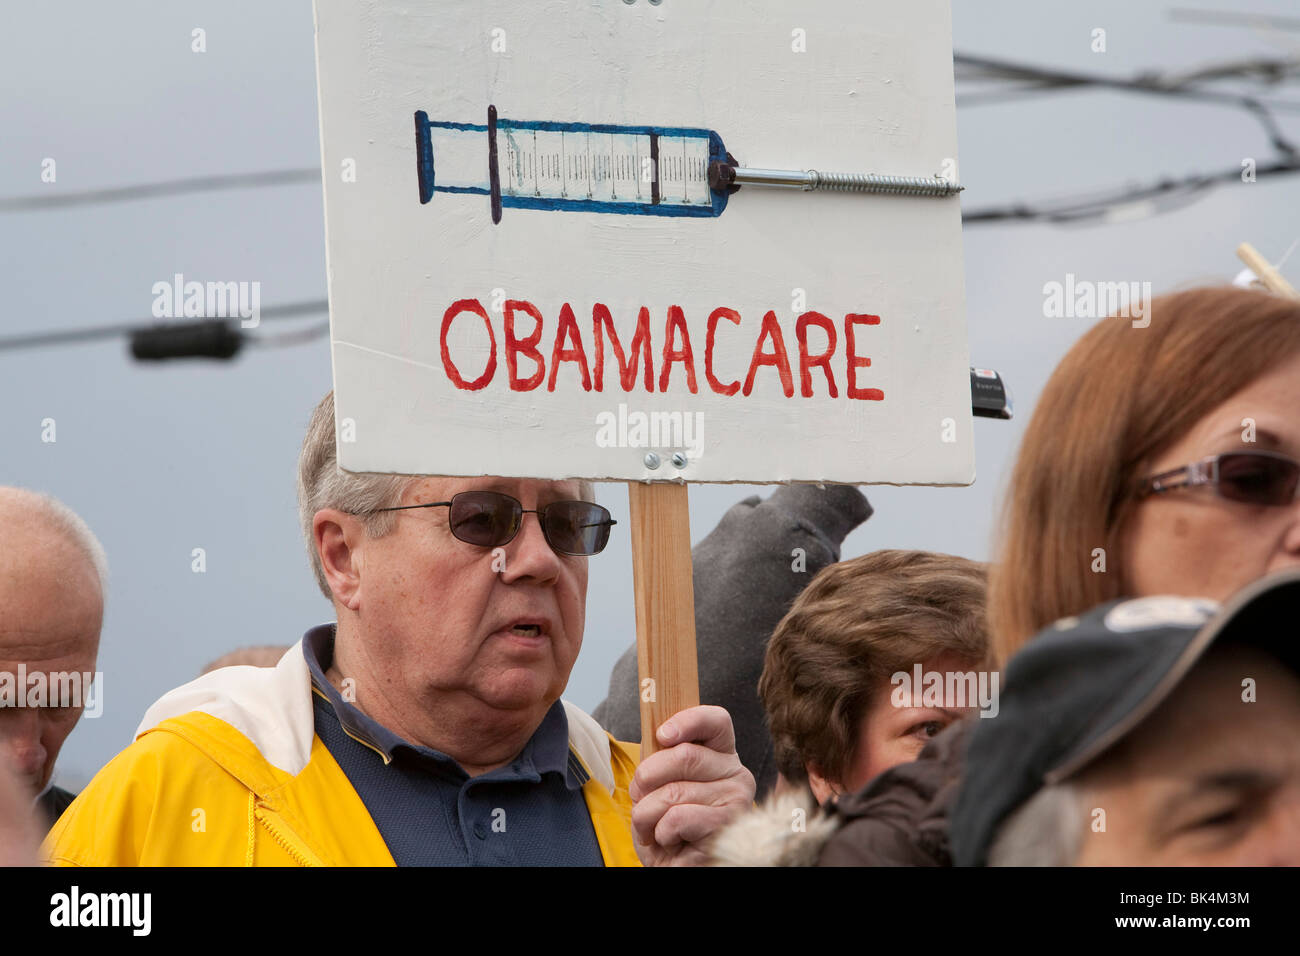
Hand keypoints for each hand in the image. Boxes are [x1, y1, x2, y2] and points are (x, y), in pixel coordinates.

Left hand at [629, 705, 755, 865]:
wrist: (672, 865)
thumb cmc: (666, 823)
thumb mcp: (659, 782)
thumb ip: (662, 756)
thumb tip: (656, 735)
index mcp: (722, 756)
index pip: (716, 720)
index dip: (687, 721)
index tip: (661, 734)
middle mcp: (736, 775)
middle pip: (684, 755)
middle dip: (647, 777)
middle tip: (639, 795)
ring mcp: (736, 802)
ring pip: (674, 791)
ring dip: (647, 812)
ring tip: (652, 826)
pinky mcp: (727, 829)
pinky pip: (678, 818)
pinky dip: (661, 832)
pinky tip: (669, 840)